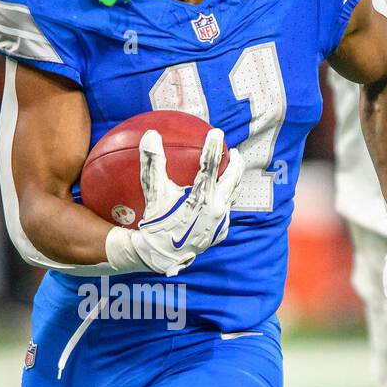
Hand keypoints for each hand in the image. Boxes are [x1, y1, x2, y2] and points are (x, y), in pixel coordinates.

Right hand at [106, 128, 242, 276]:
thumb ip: (152, 163)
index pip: (211, 166)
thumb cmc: (155, 220)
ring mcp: (221, 222)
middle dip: (235, 163)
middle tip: (233, 151)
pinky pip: (226, 211)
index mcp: (201, 198)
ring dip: (233, 180)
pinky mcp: (220, 232)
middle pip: (233, 179)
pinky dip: (224, 199)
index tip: (216, 132)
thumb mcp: (152, 192)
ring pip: (232, 195)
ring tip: (231, 169)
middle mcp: (216, 209)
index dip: (214, 146)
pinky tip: (220, 195)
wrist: (160, 253)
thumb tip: (151, 134)